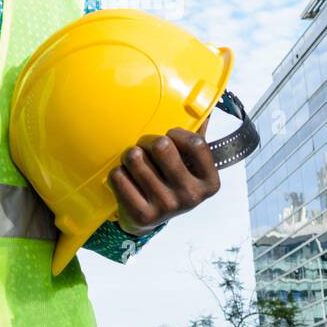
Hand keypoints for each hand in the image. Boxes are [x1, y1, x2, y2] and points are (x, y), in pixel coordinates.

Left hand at [109, 116, 219, 235]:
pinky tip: (126, 178)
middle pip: (162, 146)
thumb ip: (197, 135)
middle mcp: (191, 196)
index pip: (196, 143)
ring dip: (130, 155)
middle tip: (146, 148)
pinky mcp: (142, 214)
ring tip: (135, 162)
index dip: (178, 133)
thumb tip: (205, 106)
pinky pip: (118, 176)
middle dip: (148, 140)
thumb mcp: (190, 164)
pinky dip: (118, 172)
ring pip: (135, 158)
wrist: (148, 220)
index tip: (170, 135)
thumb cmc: (171, 182)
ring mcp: (166, 207)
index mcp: (209, 182)